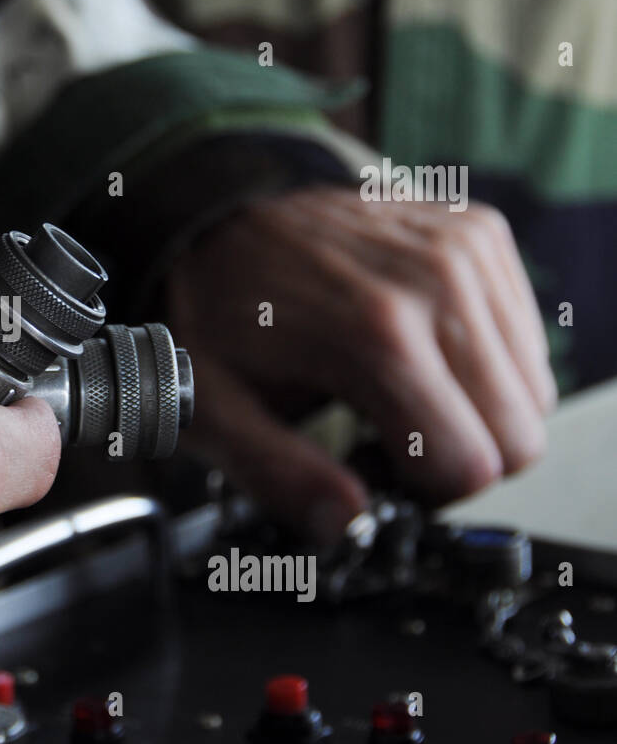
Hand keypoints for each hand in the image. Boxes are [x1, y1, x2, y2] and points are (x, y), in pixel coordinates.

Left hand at [167, 187, 555, 540]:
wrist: (214, 222)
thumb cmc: (213, 313)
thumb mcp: (214, 409)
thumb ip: (279, 476)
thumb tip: (345, 521)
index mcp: (376, 332)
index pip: (469, 463)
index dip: (421, 491)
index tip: (369, 468)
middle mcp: (437, 282)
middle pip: (517, 433)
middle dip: (456, 457)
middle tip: (385, 437)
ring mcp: (465, 249)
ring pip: (531, 390)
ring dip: (475, 412)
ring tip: (396, 392)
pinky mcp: (479, 233)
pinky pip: (524, 339)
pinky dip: (483, 365)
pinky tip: (419, 354)